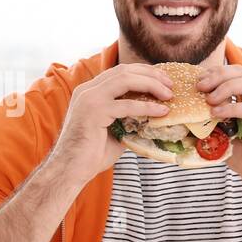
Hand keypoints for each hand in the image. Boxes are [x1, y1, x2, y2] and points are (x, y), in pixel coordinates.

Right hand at [48, 63, 172, 184]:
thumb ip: (129, 119)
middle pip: (124, 70)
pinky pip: (127, 105)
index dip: (143, 72)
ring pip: (125, 79)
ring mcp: (89, 99)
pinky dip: (147, 106)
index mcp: (90, 91)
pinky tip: (162, 112)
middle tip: (171, 85)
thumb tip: (155, 118)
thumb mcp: (114, 130)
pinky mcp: (94, 111)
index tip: (163, 80)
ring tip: (169, 94)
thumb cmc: (90, 155)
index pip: (119, 72)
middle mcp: (87, 90)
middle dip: (151, 74)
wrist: (70, 171)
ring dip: (151, 84)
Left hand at [195, 65, 241, 196]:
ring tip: (209, 100)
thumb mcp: (224, 133)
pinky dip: (233, 108)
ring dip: (226, 88)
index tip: (199, 80)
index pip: (239, 73)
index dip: (218, 72)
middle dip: (219, 76)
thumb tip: (185, 112)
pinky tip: (217, 114)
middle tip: (200, 87)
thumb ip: (212, 120)